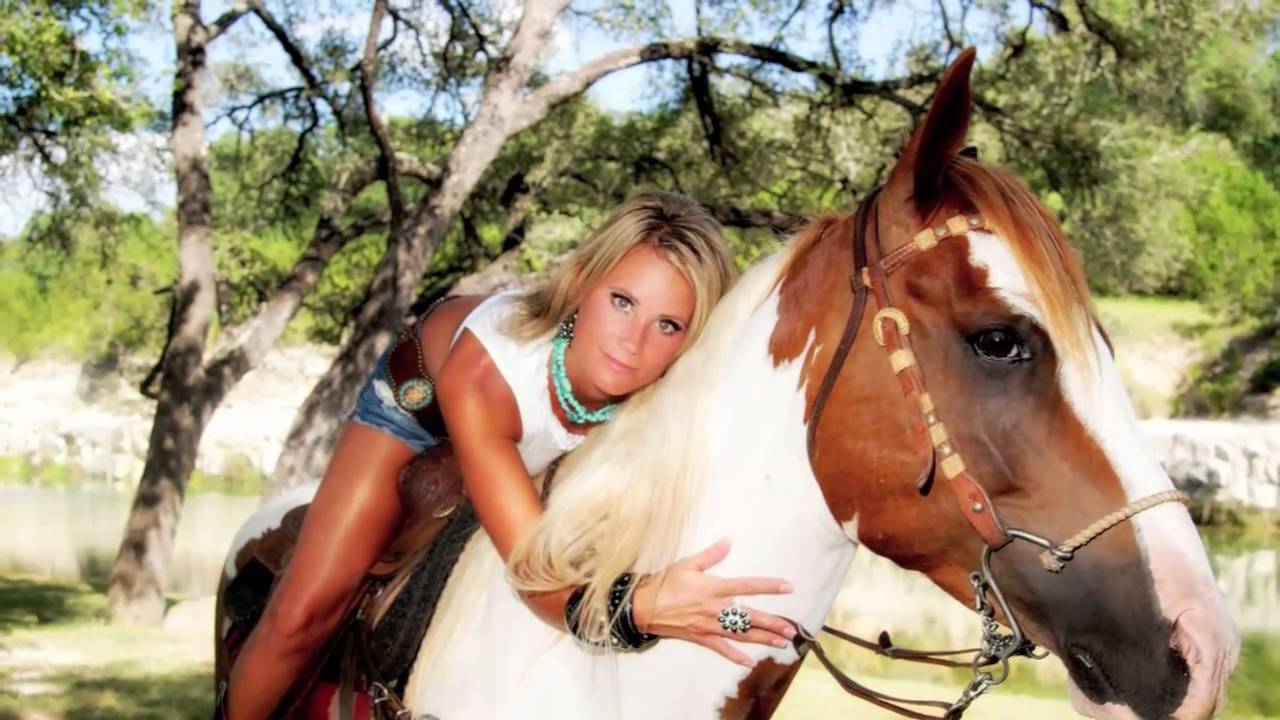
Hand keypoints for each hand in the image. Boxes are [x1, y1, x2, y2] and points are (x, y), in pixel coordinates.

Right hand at [631, 538, 795, 666]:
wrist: (642, 607)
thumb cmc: (664, 583)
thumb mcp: (686, 564)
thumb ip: (710, 555)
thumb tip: (728, 542)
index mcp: (712, 588)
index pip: (746, 586)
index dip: (768, 586)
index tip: (788, 587)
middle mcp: (714, 608)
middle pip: (748, 617)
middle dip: (772, 623)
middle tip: (791, 629)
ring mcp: (708, 625)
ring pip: (740, 634)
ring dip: (762, 639)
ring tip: (781, 643)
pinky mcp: (700, 637)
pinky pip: (721, 648)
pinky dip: (735, 656)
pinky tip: (749, 662)